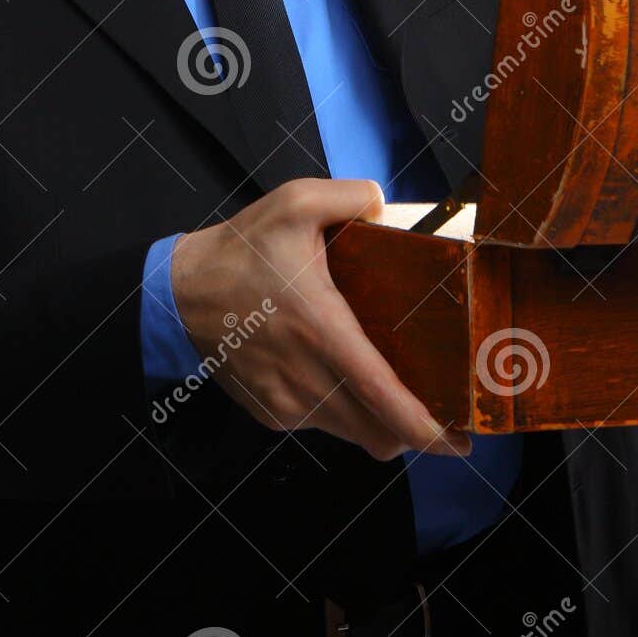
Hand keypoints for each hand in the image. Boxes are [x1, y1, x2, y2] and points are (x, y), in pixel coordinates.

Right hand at [170, 177, 473, 460]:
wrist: (178, 294)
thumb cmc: (240, 250)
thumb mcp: (294, 202)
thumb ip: (352, 196)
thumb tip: (389, 206)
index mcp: (320, 329)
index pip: (382, 394)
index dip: (425, 428)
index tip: (459, 440)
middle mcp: (305, 378)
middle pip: (378, 433)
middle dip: (415, 430)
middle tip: (438, 406)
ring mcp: (286, 403)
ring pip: (353, 434)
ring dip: (379, 420)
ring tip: (390, 385)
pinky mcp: (271, 414)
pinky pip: (322, 425)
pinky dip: (342, 411)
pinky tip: (338, 373)